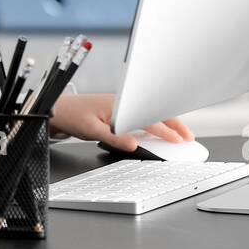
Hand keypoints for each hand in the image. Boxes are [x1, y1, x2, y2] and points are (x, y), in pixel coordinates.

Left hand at [48, 93, 194, 150]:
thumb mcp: (92, 130)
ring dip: (167, 123)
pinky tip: (160, 130)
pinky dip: (155, 123)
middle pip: (155, 113)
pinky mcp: (118, 110)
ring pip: (150, 114)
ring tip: (181, 134)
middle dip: (175, 124)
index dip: (165, 131)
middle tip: (189, 137)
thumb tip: (134, 144)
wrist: (59, 108)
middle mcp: (123, 103)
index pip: (148, 119)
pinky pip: (142, 116)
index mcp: (119, 105)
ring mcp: (122, 106)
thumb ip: (114, 137)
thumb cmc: (73, 116)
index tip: (179, 140)